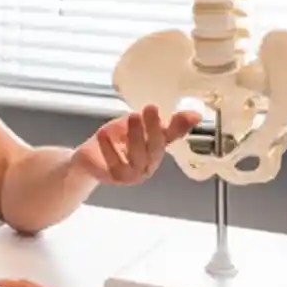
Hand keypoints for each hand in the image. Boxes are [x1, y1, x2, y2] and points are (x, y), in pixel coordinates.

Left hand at [73, 104, 199, 184]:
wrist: (91, 157)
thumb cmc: (118, 140)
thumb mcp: (139, 126)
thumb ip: (163, 122)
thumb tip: (196, 115)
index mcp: (157, 151)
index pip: (171, 138)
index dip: (179, 127)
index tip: (190, 115)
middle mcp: (148, 165)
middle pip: (155, 149)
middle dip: (154, 128)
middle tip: (151, 108)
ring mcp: (133, 174)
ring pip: (138, 157)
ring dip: (136, 136)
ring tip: (132, 117)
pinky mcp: (115, 178)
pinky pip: (115, 165)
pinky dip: (110, 149)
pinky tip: (103, 134)